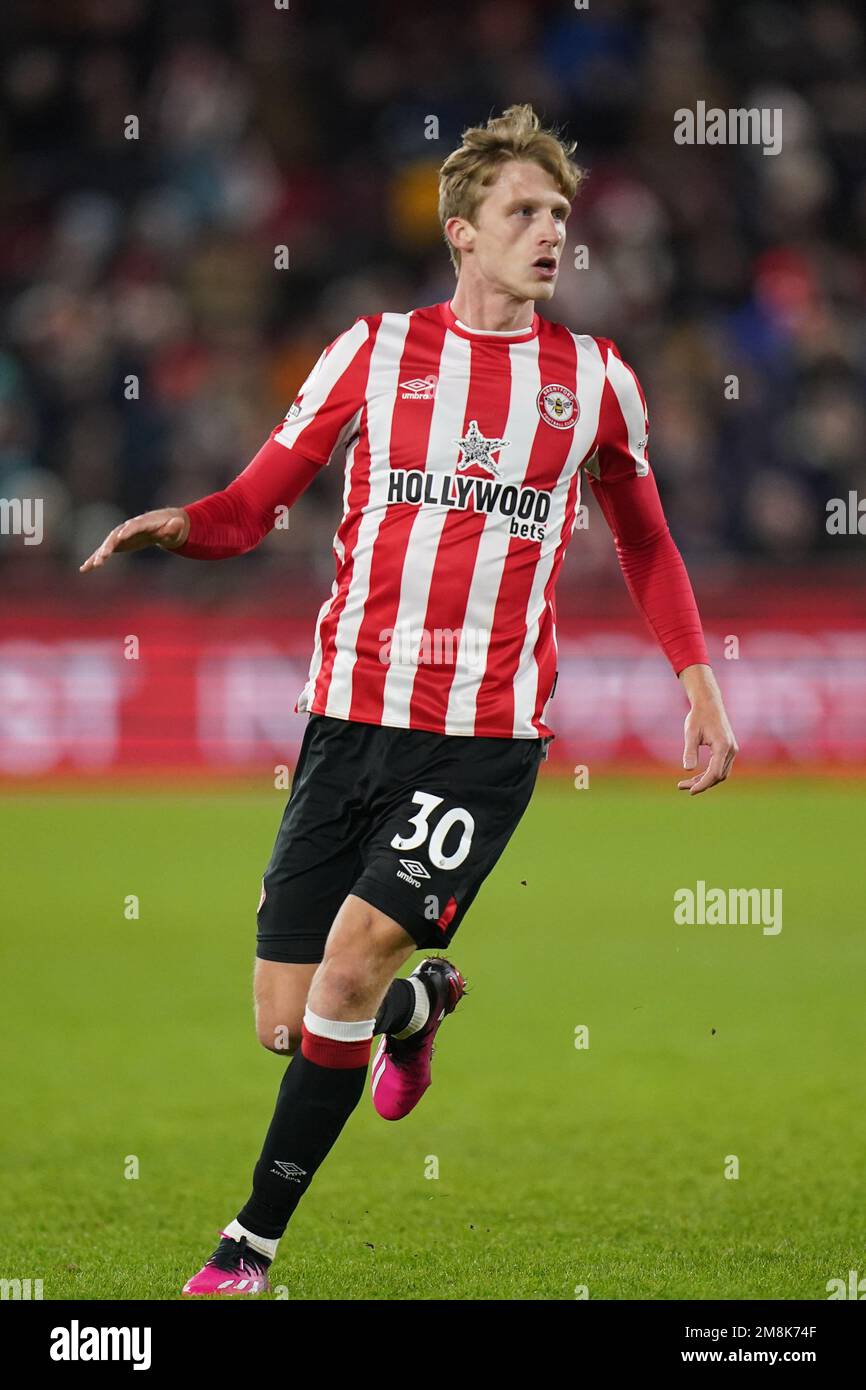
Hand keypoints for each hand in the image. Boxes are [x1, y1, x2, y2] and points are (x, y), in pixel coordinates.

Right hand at [79, 508, 189, 571]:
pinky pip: (104, 552)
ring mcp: (120, 536)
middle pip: (115, 536)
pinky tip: (84, 569)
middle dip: (108, 546)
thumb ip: (174, 527)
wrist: (161, 525)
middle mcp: (127, 528)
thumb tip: (177, 523)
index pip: (133, 526)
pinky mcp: (116, 544)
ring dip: (98, 555)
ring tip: (91, 566)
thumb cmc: (171, 527)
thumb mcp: (176, 528)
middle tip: (102, 557)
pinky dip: (94, 559)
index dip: (127, 531)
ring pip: (107, 545)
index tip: (120, 536)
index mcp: (142, 523)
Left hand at [677, 664, 737, 794]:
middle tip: (681, 786)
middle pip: (718, 776)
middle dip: (701, 784)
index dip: (702, 784)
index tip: (689, 791)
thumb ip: (690, 751)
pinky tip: (695, 776)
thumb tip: (687, 770)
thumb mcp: (690, 733)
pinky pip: (721, 767)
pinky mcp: (729, 749)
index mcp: (722, 746)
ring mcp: (732, 750)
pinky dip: (709, 774)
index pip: (714, 773)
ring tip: (686, 784)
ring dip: (705, 780)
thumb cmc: (698, 716)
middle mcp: (731, 750)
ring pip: (721, 774)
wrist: (708, 703)